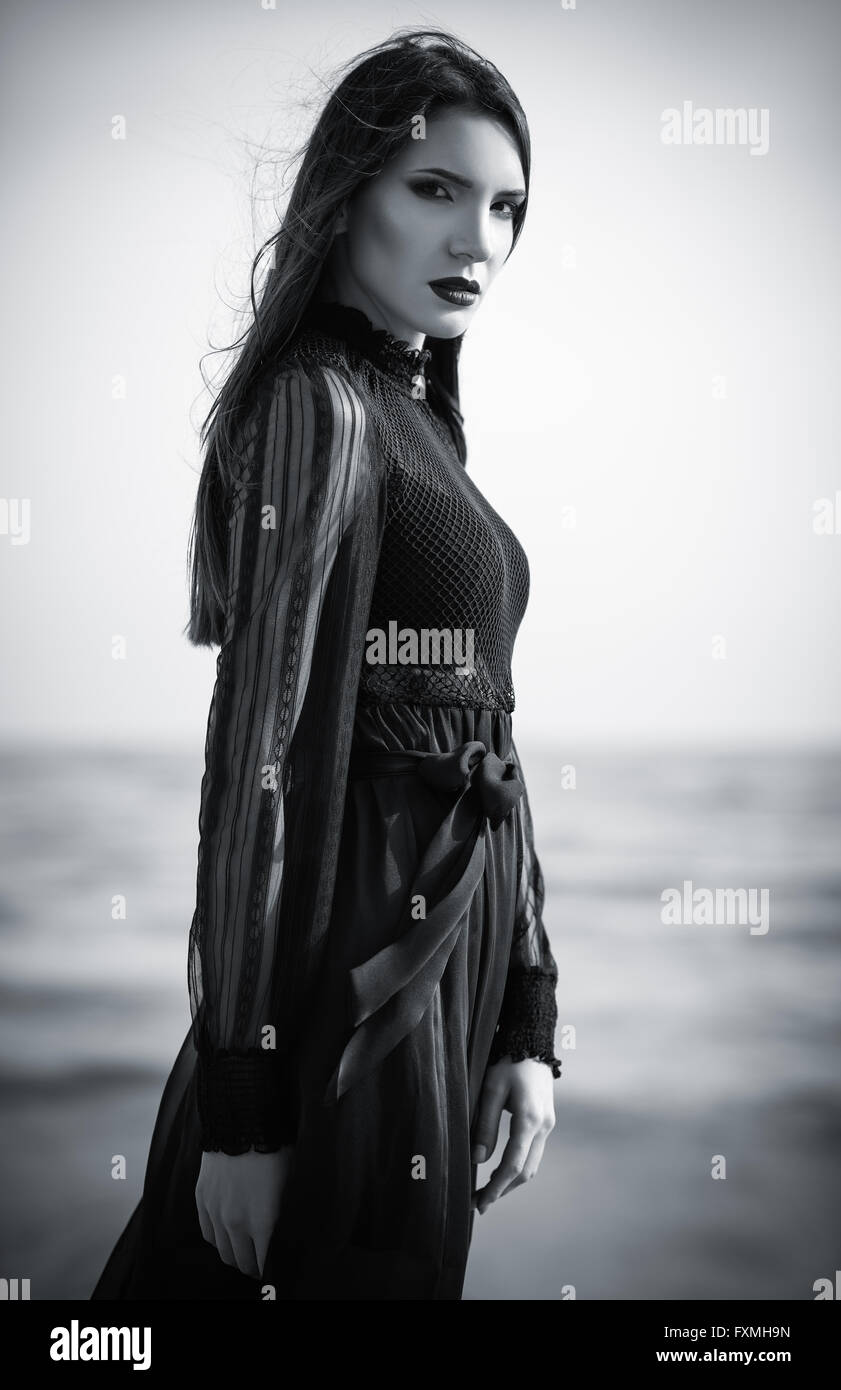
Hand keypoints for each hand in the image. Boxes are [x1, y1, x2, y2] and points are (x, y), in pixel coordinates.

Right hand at [195, 1146, 293, 1278]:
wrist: (243, 1121)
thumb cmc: (273, 1150)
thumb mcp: (287, 1184)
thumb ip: (279, 1213)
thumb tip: (277, 1229)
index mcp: (262, 1221)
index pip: (264, 1261)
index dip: (269, 1267)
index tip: (273, 1266)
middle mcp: (236, 1223)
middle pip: (242, 1261)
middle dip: (252, 1266)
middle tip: (259, 1264)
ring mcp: (216, 1212)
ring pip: (223, 1252)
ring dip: (234, 1256)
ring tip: (243, 1253)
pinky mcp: (202, 1199)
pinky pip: (207, 1233)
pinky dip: (217, 1239)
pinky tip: (225, 1237)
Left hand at [470, 1056, 555, 1213]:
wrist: (532, 1042)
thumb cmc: (508, 1062)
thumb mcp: (491, 1090)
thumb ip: (485, 1125)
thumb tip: (477, 1159)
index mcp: (530, 1120)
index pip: (513, 1165)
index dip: (496, 1187)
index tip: (480, 1203)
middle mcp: (544, 1126)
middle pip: (525, 1171)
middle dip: (502, 1190)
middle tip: (478, 1203)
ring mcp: (548, 1124)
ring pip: (531, 1164)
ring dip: (510, 1181)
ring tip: (487, 1191)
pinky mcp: (545, 1121)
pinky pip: (533, 1153)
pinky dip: (517, 1167)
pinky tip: (501, 1170)